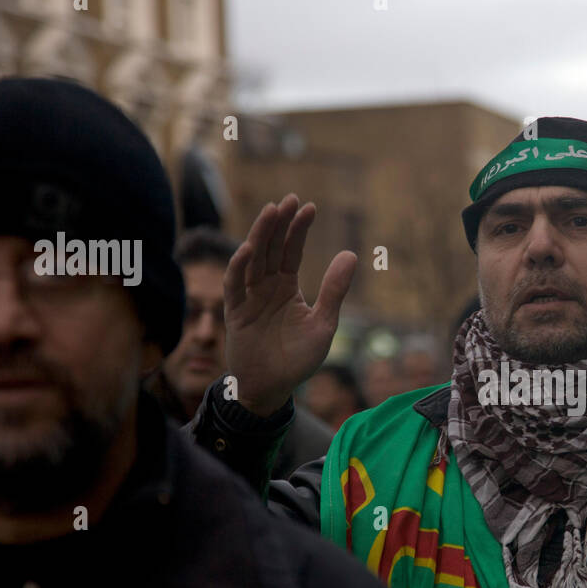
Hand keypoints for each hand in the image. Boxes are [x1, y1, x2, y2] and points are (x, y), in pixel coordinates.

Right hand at [224, 194, 357, 416]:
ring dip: (260, 235)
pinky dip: (240, 267)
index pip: (291, 250)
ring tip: (271, 212)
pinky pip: (235, 285)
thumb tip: (351, 253)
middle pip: (271, 248)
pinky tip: (249, 249)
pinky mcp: (235, 312)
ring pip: (253, 259)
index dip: (298, 229)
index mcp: (286, 287)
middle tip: (290, 199)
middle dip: (279, 223)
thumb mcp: (324, 323)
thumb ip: (334, 290)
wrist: (272, 388)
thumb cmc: (297, 359)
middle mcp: (266, 287)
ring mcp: (249, 297)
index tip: (309, 207)